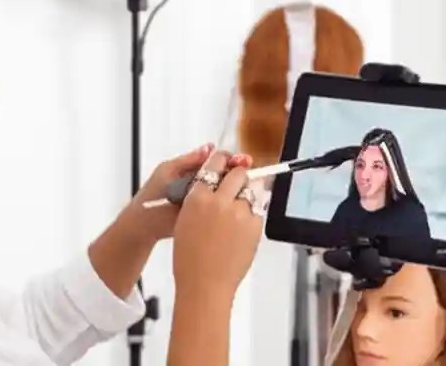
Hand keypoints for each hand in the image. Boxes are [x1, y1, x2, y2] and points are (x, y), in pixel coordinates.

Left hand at [125, 143, 252, 243]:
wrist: (141, 228)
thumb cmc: (151, 197)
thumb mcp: (169, 172)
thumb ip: (189, 161)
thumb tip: (210, 147)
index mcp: (191, 170)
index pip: (217, 161)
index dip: (231, 160)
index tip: (243, 161)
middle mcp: (198, 183)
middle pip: (223, 174)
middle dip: (237, 172)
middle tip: (249, 171)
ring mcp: (201, 199)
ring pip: (222, 190)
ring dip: (234, 188)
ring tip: (247, 186)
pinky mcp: (202, 215)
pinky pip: (218, 206)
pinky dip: (227, 203)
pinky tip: (238, 204)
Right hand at [172, 150, 263, 302]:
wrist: (205, 284)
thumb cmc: (190, 258)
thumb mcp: (186, 220)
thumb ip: (200, 199)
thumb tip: (215, 186)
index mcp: (198, 197)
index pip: (214, 164)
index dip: (223, 160)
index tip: (227, 161)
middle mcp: (220, 200)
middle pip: (238, 173)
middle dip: (240, 174)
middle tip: (239, 181)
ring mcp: (239, 212)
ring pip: (252, 189)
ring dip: (249, 192)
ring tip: (241, 206)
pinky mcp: (254, 225)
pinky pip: (259, 209)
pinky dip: (254, 212)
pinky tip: (244, 224)